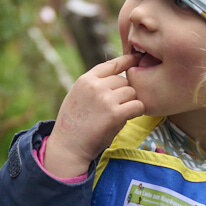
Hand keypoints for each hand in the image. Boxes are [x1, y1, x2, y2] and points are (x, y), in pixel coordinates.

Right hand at [43, 53, 142, 177]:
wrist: (68, 146)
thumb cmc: (73, 124)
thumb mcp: (77, 96)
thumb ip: (94, 85)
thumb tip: (118, 78)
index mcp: (86, 80)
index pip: (111, 64)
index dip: (126, 61)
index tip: (136, 59)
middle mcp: (95, 86)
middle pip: (125, 81)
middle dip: (125, 93)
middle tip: (117, 107)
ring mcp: (106, 99)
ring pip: (132, 92)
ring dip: (130, 103)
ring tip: (119, 114)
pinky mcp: (115, 114)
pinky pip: (138, 106)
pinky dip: (137, 111)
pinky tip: (129, 117)